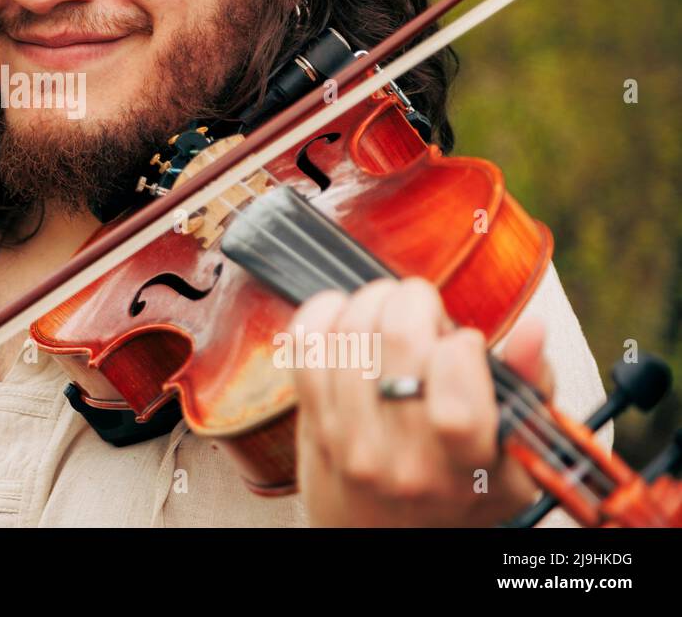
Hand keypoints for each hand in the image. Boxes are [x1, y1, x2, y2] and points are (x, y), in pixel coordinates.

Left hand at [289, 277, 550, 526]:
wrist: (381, 535)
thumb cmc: (455, 491)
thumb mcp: (513, 461)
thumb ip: (530, 391)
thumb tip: (532, 330)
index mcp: (462, 471)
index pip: (455, 401)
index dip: (462, 348)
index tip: (464, 345)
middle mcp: (401, 458)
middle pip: (399, 339)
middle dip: (417, 303)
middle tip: (426, 315)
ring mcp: (348, 437)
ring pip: (352, 329)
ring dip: (375, 302)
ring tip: (391, 318)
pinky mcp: (311, 417)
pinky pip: (306, 341)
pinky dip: (326, 310)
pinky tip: (348, 315)